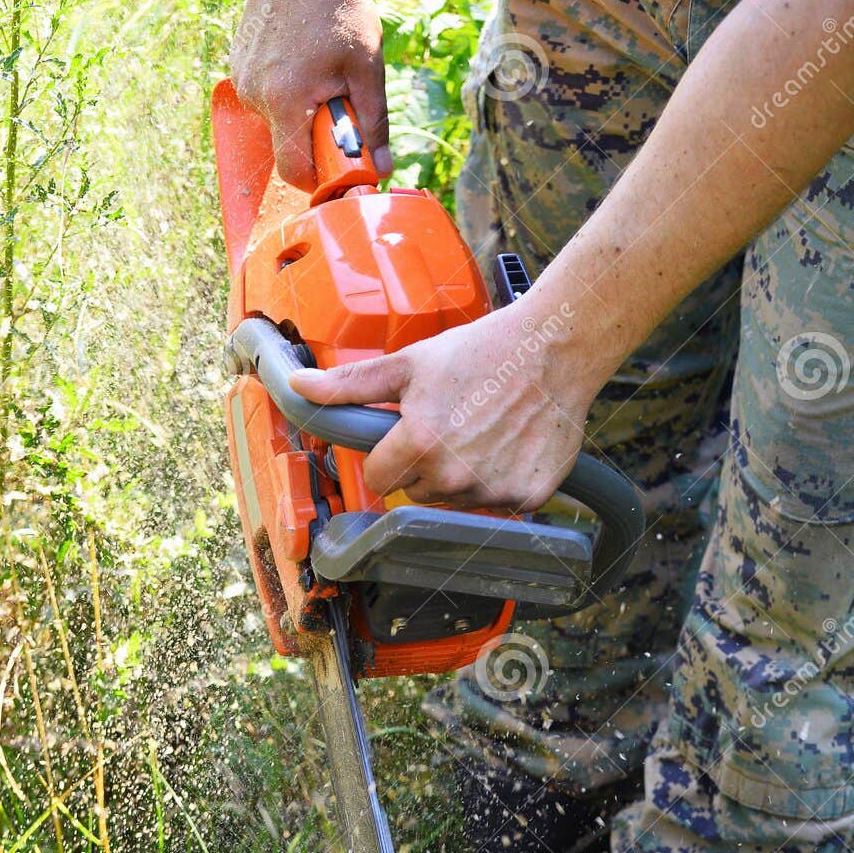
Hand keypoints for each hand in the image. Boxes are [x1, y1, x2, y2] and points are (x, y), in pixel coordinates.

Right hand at [230, 0, 390, 189]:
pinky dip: (285, 95)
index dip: (319, 178)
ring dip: (300, 115)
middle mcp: (256, 97)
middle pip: (286, 147)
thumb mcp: (366, 66)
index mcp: (285, 102)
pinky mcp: (238, 68)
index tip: (339, 166)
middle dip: (314, 139)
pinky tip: (300, 64)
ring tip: (318, 76)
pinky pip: (265, 99)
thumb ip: (374, 122)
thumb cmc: (337, 9)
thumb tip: (381, 166)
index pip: (294, 171)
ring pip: (276, 123)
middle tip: (336, 107)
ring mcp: (243, 81)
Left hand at [289, 298, 600, 510]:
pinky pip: (497, 504)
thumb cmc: (482, 351)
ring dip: (461, 477)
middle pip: (416, 493)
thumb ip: (351, 385)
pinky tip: (510, 446)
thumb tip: (299, 385)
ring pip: (455, 501)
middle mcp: (454, 475)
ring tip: (482, 433)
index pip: (379, 479)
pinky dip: (500, 482)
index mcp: (420, 444)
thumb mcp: (409, 363)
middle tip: (451, 425)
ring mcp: (492, 491)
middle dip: (424, 466)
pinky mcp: (526, 497)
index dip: (387, 456)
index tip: (407, 434)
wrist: (554, 348)